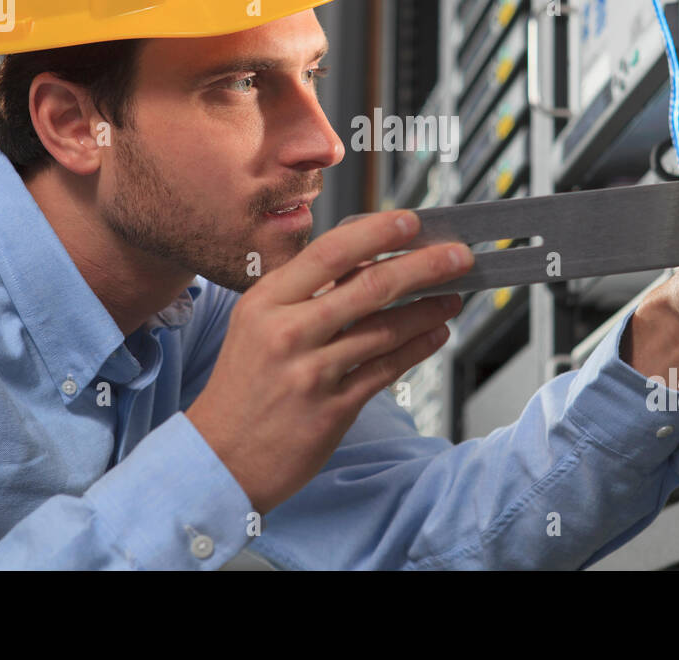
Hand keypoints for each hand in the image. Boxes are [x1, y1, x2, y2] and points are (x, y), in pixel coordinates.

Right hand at [185, 209, 472, 514]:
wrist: (220, 457)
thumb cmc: (244, 384)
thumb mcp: (256, 323)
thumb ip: (304, 292)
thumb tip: (367, 260)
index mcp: (266, 301)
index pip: (330, 252)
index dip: (377, 232)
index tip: (411, 222)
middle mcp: (287, 332)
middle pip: (370, 287)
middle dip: (423, 266)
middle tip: (457, 256)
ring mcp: (311, 373)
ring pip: (386, 330)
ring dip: (428, 309)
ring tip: (452, 297)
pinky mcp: (332, 409)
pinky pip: (387, 370)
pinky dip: (418, 348)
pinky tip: (435, 334)